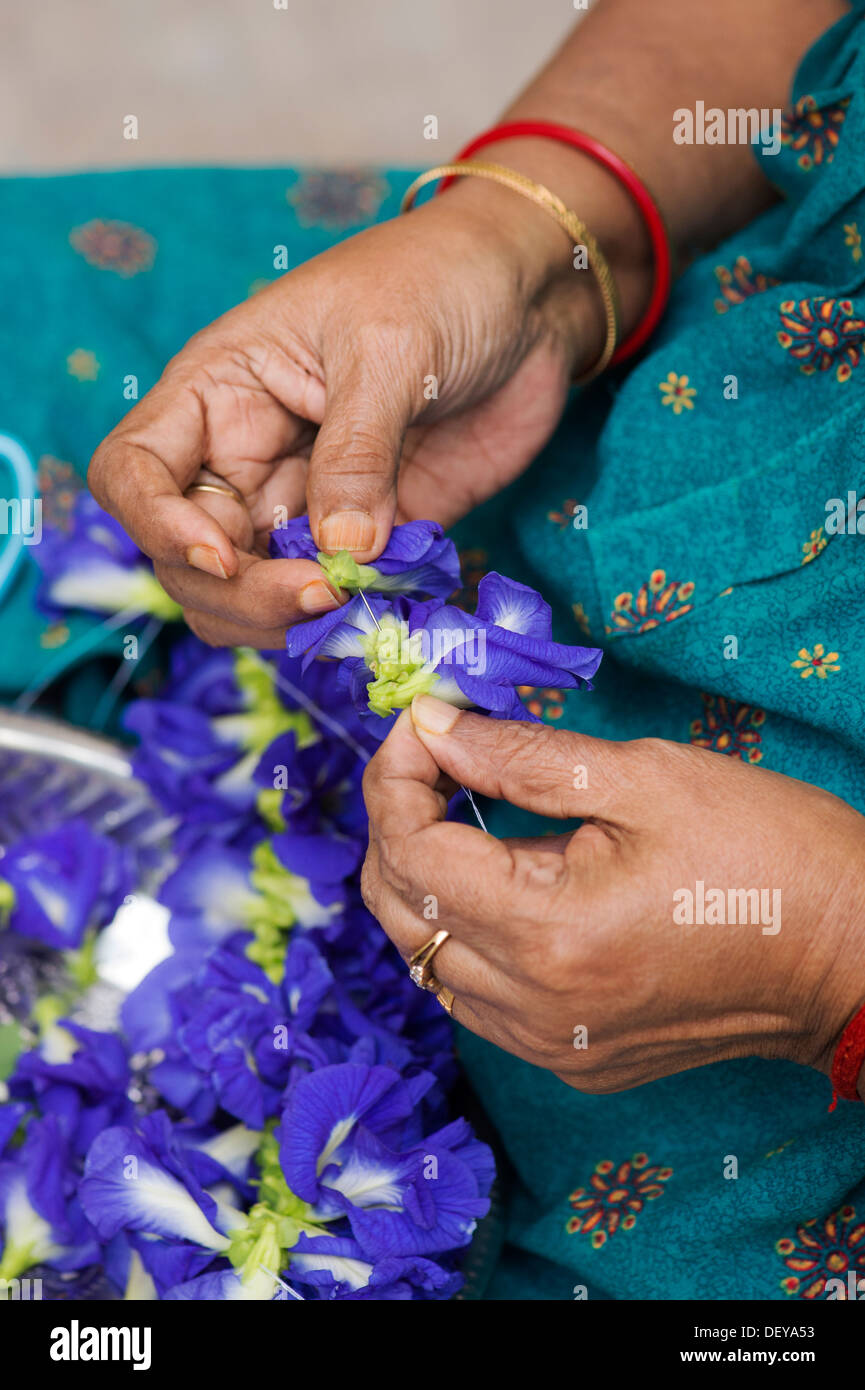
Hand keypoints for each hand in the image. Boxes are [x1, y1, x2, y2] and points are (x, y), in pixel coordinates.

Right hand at [88, 174, 606, 648]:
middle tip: (323, 596)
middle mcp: (244, 459)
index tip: (224, 557)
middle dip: (239, 594)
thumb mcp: (388, 348)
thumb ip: (357, 453)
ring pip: (249, 595)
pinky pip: (333, 599)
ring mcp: (303, 505)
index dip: (157, 526)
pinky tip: (389, 605)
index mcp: (218, 393)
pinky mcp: (366, 539)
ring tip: (356, 604)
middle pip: (189, 558)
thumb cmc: (438, 281)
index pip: (132, 473)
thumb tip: (340, 552)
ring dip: (285, 621)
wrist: (530, 296)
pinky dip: (350, 620)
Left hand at [360, 695, 864, 1092]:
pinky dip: (466, 935)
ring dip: (425, 881)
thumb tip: (432, 727)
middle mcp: (533, 1008)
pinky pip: (477, 996)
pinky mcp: (574, 1059)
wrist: (852, 953)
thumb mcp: (643, 777)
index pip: (408, 852)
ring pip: (426, 960)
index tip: (423, 723)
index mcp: (547, 932)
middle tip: (435, 759)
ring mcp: (551, 1045)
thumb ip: (521, 755)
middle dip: (395, 822)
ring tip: (468, 814)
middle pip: (396, 912)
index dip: (395, 776)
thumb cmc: (765, 852)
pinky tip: (506, 884)